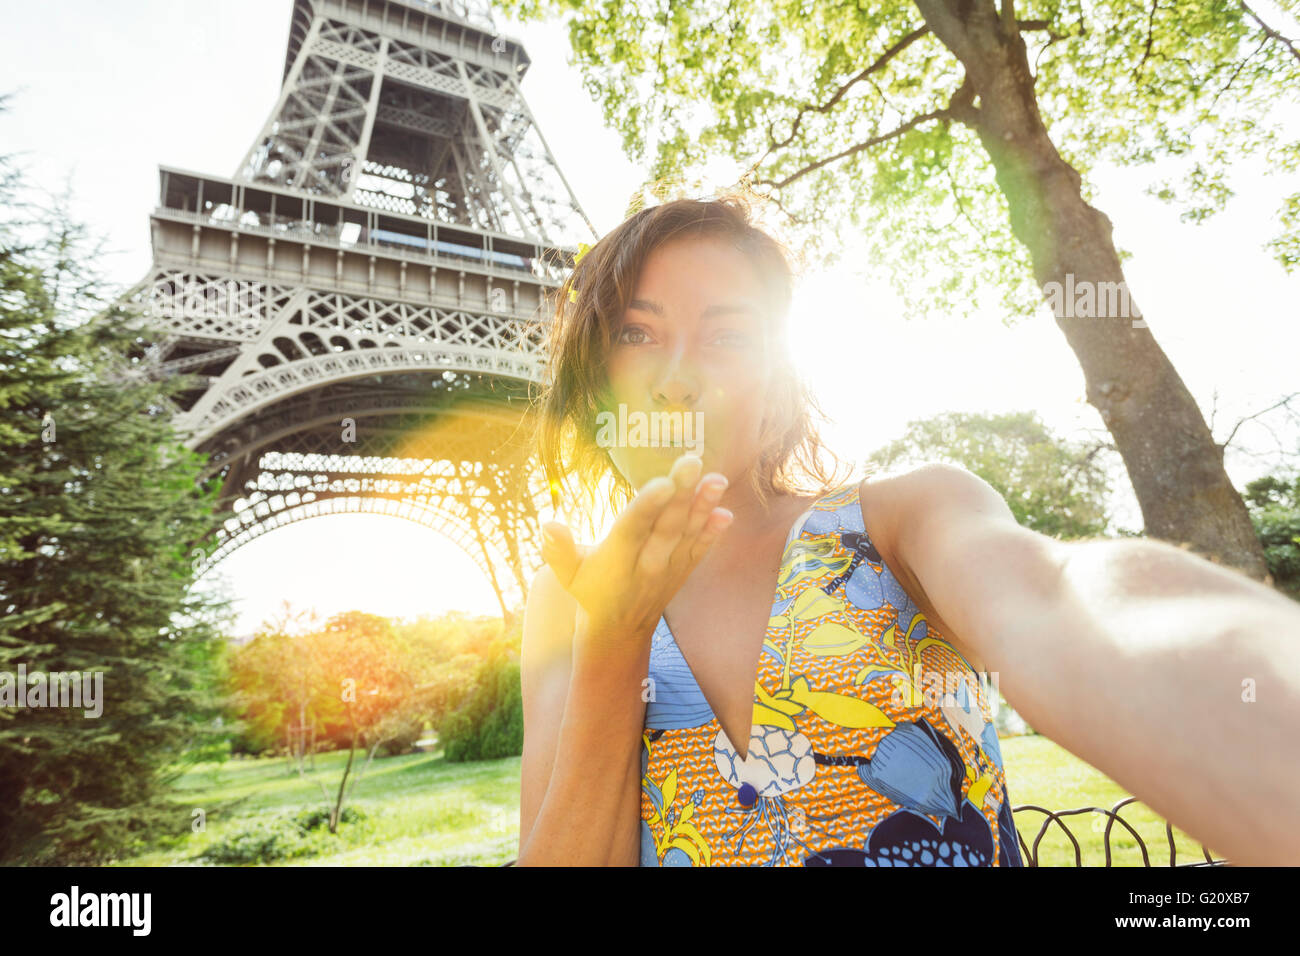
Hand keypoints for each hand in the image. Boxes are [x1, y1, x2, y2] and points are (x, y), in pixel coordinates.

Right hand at [541, 454, 732, 642]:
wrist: (619, 629)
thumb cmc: (589, 589)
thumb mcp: (567, 573)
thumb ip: (558, 549)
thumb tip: (548, 523)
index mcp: (617, 557)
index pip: (633, 528)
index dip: (648, 506)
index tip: (662, 483)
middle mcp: (647, 562)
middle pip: (666, 525)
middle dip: (681, 494)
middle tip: (692, 462)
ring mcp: (670, 567)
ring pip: (688, 533)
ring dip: (704, 506)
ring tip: (717, 480)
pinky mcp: (684, 569)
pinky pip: (701, 550)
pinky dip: (713, 533)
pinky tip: (726, 514)